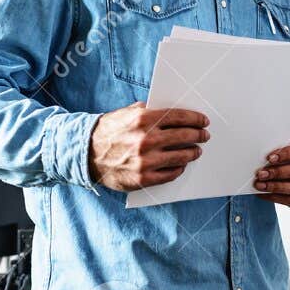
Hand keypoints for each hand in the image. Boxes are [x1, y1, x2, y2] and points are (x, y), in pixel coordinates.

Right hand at [88, 102, 209, 190]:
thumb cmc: (107, 131)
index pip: (178, 117)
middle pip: (184, 136)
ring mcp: (145, 161)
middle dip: (198, 135)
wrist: (86, 154)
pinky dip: (178, 168)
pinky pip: (170, 174)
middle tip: (204, 136)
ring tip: (196, 151)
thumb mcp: (125, 113)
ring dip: (192, 153)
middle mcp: (145, 140)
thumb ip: (147, 110)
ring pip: (180, 156)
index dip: (195, 119)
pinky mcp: (143, 178)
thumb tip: (170, 111)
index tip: (203, 121)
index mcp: (142, 119)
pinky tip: (181, 164)